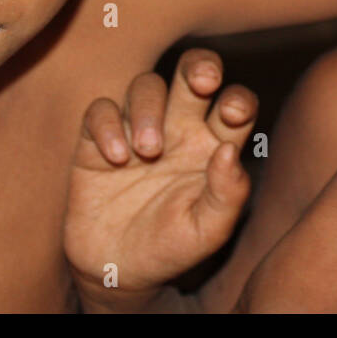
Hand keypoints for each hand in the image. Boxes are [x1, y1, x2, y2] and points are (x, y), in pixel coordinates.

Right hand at [65, 49, 257, 311]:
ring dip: (149, 108)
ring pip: (146, 86)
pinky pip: (101, 110)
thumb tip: (230, 150)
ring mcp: (137, 129)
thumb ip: (228, 194)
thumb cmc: (172, 248)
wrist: (119, 271)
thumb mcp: (208, 231)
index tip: (232, 114)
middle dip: (200, 66)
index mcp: (213, 145)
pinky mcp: (98, 140)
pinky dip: (108, 125)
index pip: (234, 104)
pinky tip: (116, 158)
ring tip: (147, 150)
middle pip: (192, 74)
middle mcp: (179, 128)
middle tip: (202, 81)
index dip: (238, 99)